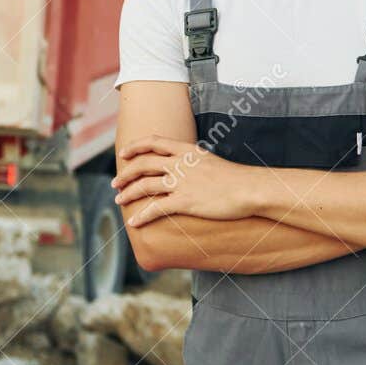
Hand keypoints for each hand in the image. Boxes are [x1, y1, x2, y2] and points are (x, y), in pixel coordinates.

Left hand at [111, 135, 257, 226]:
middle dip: (125, 174)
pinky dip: (142, 216)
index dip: (135, 147)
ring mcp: (182, 182)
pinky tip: (134, 222)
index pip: (154, 142)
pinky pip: (156, 208)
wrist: (250, 189)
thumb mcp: (210, 161)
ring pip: (145, 185)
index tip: (124, 154)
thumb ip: (193, 161)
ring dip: (128, 193)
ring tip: (119, 201)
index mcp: (187, 150)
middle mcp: (180, 163)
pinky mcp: (186, 201)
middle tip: (115, 183)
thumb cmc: (235, 178)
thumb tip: (183, 166)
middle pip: (143, 164)